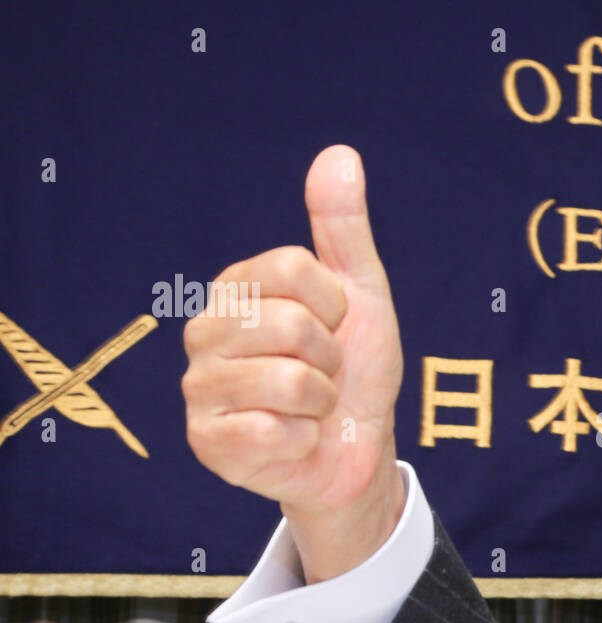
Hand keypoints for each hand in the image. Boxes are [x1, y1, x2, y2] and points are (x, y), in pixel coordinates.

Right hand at [182, 145, 405, 581]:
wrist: (358, 447)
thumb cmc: (355, 369)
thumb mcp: (361, 293)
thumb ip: (343, 227)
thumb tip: (339, 155)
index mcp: (236, 289)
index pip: (294, 269)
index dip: (335, 305)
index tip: (335, 326)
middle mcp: (205, 332)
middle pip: (290, 325)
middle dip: (331, 357)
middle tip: (325, 374)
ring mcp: (199, 388)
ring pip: (289, 381)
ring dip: (322, 401)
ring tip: (311, 407)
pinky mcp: (206, 443)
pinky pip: (275, 431)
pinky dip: (305, 439)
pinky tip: (294, 439)